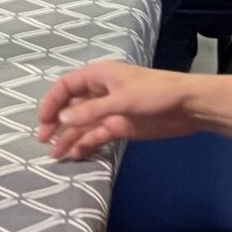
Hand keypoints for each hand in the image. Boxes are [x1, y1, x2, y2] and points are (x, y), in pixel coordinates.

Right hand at [35, 60, 197, 158]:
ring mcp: (110, 110)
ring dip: (69, 137)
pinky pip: (97, 135)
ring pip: (83, 123)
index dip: (52, 102)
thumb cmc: (155, 93)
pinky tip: (76, 154)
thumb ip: (91, 111)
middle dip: (57, 122)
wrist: (188, 107)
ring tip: (56, 155)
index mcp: (99, 76)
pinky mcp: (121, 126)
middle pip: (72, 106)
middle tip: (44, 140)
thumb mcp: (121, 100)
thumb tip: (62, 120)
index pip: (66, 86)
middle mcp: (100, 92)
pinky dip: (86, 143)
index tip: (43, 121)